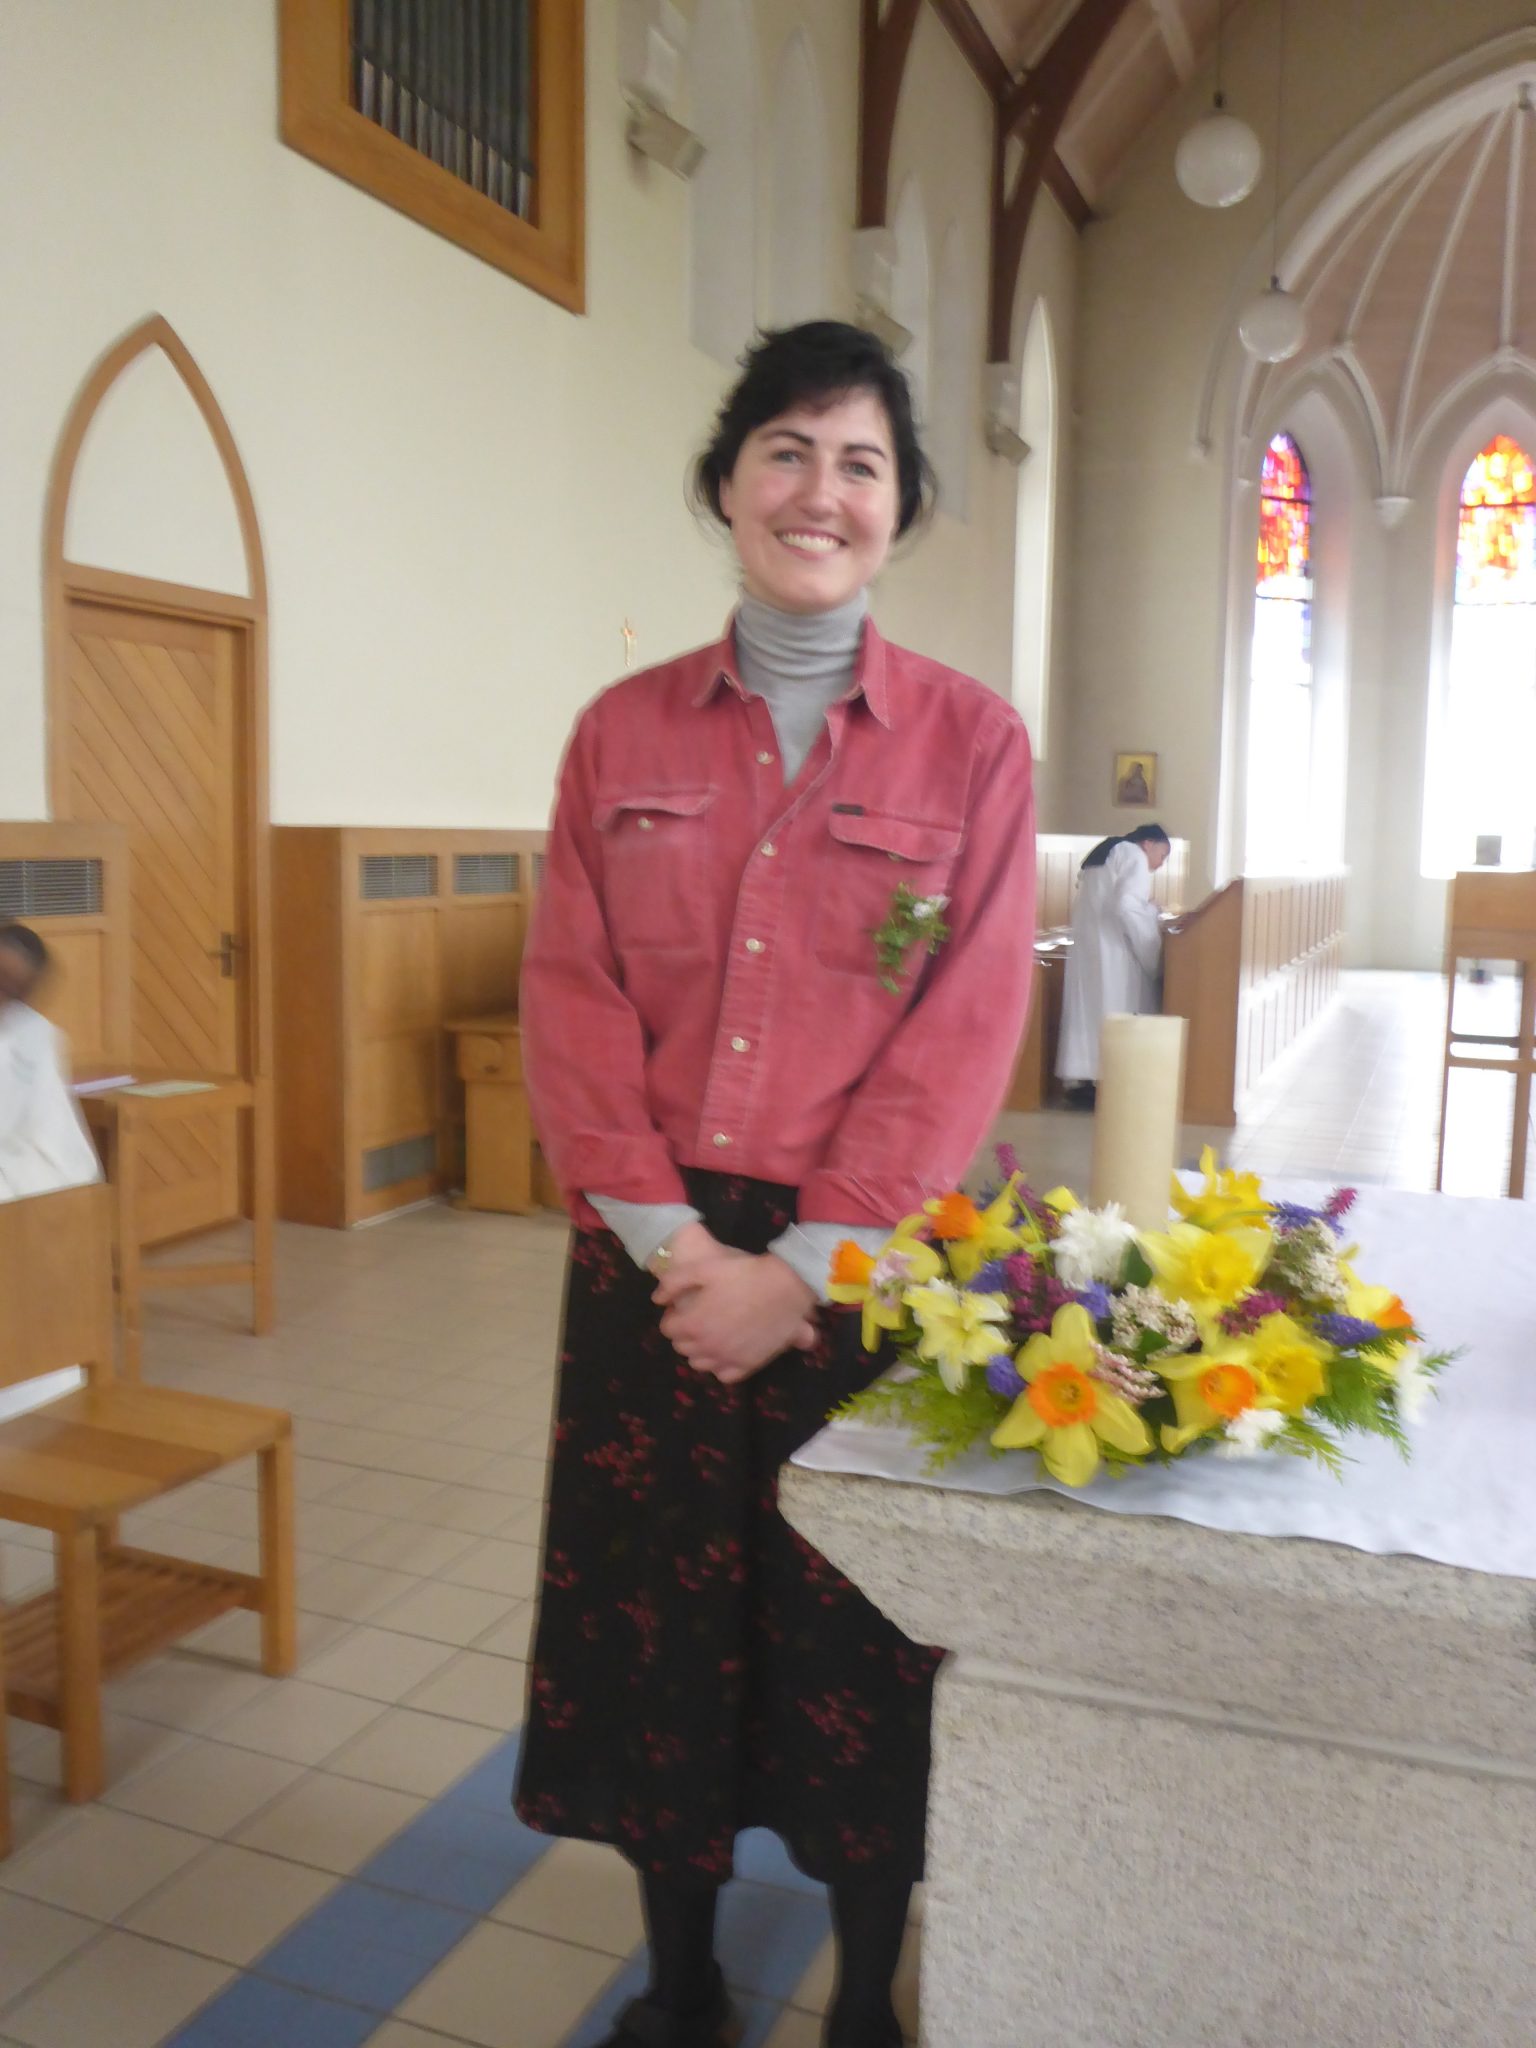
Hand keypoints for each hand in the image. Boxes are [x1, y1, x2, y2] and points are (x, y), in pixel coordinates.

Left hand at [655, 1252, 817, 1383]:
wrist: (785, 1287)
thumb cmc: (743, 1273)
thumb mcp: (704, 1268)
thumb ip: (674, 1282)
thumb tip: (657, 1299)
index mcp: (692, 1324)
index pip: (668, 1329)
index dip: (673, 1316)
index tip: (682, 1307)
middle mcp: (707, 1347)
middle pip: (682, 1348)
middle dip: (685, 1333)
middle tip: (698, 1317)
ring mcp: (728, 1358)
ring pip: (700, 1364)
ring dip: (700, 1350)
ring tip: (712, 1334)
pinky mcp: (748, 1365)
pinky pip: (724, 1375)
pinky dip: (721, 1366)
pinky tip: (727, 1350)